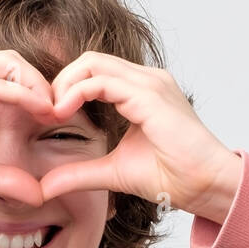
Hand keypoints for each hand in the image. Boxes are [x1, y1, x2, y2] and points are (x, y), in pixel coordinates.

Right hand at [0, 50, 57, 204]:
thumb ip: (1, 177)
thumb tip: (37, 194)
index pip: (3, 71)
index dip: (31, 89)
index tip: (52, 116)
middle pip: (10, 60)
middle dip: (40, 82)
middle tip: (61, 111)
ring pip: (7, 64)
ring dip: (36, 86)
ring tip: (54, 112)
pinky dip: (22, 97)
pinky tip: (40, 113)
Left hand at [39, 52, 242, 220]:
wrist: (206, 185)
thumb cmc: (172, 176)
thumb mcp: (112, 172)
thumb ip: (79, 174)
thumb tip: (44, 187)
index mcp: (140, 91)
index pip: (92, 72)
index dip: (64, 89)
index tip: (46, 117)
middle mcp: (145, 79)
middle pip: (88, 60)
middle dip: (58, 83)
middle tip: (43, 112)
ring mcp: (149, 83)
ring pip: (91, 63)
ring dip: (62, 86)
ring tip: (51, 114)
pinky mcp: (149, 95)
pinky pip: (100, 81)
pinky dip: (75, 93)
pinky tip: (62, 114)